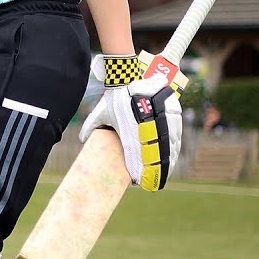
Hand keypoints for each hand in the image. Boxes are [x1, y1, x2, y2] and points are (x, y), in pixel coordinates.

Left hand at [78, 54, 182, 190]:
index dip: (136, 168)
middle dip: (155, 170)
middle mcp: (146, 126)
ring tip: (165, 172)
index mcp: (129, 128)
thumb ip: (92, 125)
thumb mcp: (101, 112)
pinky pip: (176, 134)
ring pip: (168, 145)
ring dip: (167, 160)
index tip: (136, 180)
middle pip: (154, 153)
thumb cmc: (115, 97)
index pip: (134, 154)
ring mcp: (161, 119)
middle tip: (152, 182)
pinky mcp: (172, 113)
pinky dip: (175, 147)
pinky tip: (173, 156)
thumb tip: (82, 139)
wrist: (129, 76)